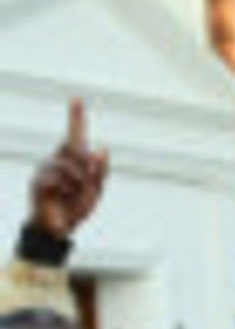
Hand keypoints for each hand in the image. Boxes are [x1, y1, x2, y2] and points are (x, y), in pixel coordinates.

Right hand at [29, 100, 108, 239]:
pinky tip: (62, 197)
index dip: (76, 118)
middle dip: (87, 165)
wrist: (59, 229)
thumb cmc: (75, 209)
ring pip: (71, 165)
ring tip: (72, 195)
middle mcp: (56, 160)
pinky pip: (60, 178)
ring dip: (79, 183)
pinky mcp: (38, 179)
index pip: (74, 136)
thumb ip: (100, 171)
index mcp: (71, 162)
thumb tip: (101, 148)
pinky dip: (67, 189)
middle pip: (75, 148)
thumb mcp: (95, 191)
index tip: (77, 99)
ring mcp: (45, 168)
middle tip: (85, 185)